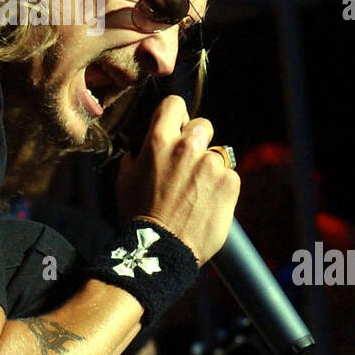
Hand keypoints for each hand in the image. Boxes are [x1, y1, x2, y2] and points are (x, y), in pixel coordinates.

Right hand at [115, 95, 239, 264]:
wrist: (162, 249)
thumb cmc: (138, 216)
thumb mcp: (124, 181)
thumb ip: (134, 158)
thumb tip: (137, 152)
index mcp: (159, 140)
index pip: (174, 104)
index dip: (176, 115)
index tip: (177, 127)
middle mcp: (188, 147)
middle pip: (202, 125)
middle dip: (197, 140)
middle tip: (189, 165)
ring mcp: (212, 164)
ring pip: (217, 154)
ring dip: (209, 168)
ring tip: (196, 193)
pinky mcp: (230, 182)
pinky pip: (229, 175)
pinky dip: (221, 187)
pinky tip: (207, 204)